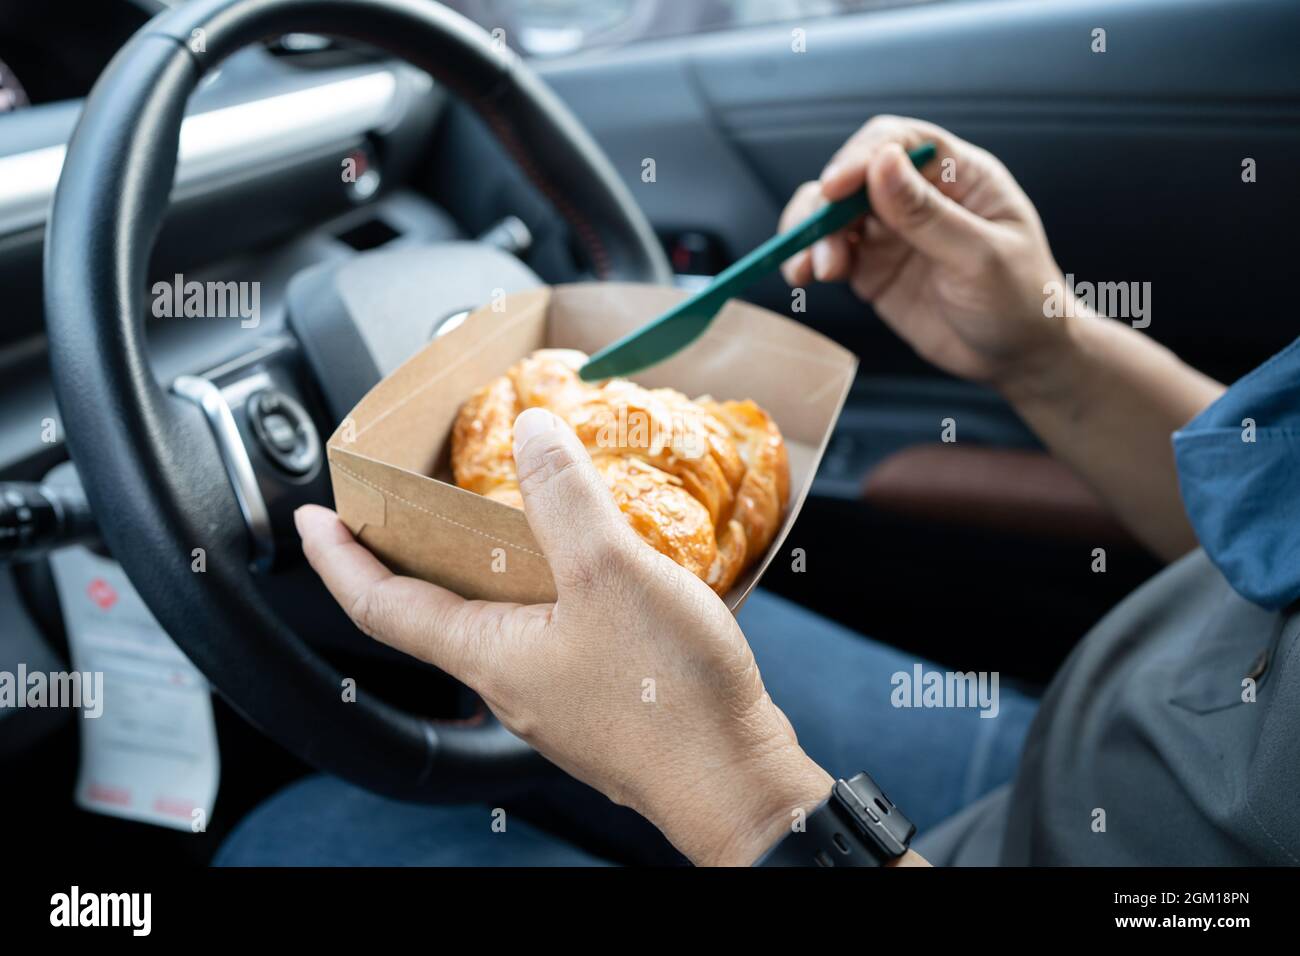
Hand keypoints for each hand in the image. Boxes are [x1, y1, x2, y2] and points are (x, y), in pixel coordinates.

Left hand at [296, 407, 830, 865]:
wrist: (735, 782)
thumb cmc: (669, 696)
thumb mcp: (611, 573)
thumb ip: (566, 498)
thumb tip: (531, 434)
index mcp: (488, 653)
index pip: (382, 605)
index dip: (340, 559)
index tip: (313, 519)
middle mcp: (511, 680)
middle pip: (437, 612)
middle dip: (416, 554)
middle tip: (413, 503)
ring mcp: (557, 694)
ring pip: (500, 622)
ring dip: (489, 569)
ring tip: (507, 518)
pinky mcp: (602, 698)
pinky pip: (553, 632)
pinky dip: (549, 589)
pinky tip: (593, 567)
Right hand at [780, 115, 1067, 391]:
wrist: (1019, 357)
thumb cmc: (1021, 300)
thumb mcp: (981, 257)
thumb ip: (927, 214)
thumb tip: (882, 162)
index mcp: (958, 174)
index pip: (899, 141)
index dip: (861, 157)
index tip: (835, 188)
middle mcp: (920, 194)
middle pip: (855, 174)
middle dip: (827, 205)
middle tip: (820, 243)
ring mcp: (892, 231)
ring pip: (833, 212)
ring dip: (812, 234)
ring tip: (812, 270)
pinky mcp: (873, 267)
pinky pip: (830, 251)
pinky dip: (810, 259)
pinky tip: (806, 276)